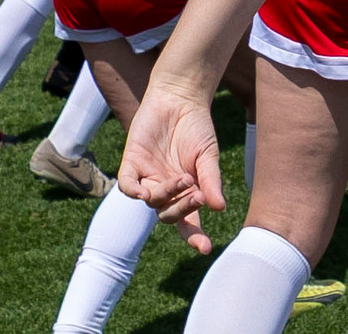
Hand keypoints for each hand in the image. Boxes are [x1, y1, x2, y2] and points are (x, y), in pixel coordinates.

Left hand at [118, 84, 226, 252]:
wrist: (180, 98)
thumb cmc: (197, 129)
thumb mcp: (208, 156)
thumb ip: (211, 181)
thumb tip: (220, 208)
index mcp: (185, 193)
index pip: (188, 222)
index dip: (195, 237)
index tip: (205, 249)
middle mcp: (165, 190)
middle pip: (168, 215)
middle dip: (184, 209)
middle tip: (198, 194)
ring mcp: (147, 177)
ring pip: (152, 201)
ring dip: (168, 194)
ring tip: (185, 178)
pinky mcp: (132, 162)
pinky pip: (127, 184)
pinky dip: (133, 191)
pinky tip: (143, 193)